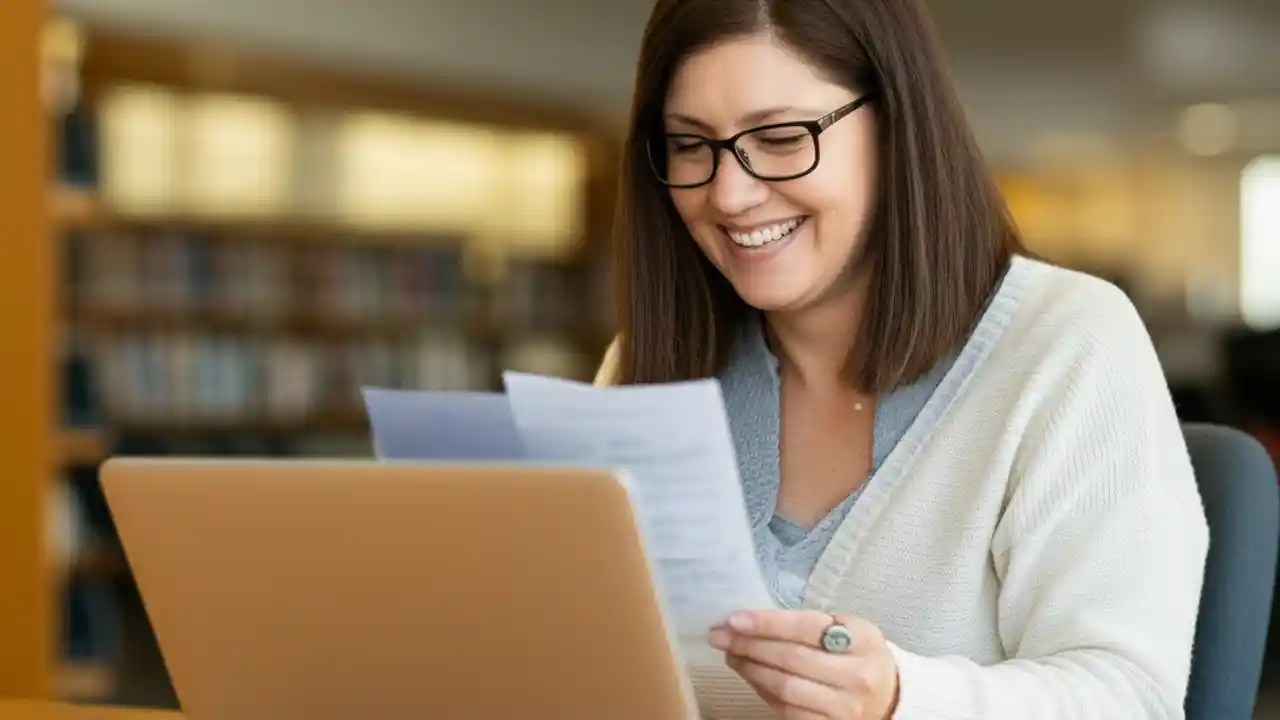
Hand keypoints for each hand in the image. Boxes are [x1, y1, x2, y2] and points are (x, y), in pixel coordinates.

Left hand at [709, 609, 898, 719]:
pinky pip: (787, 710)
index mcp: (863, 640)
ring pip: (785, 688)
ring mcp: (844, 707)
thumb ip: (807, 624)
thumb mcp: (847, 628)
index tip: (735, 618)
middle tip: (720, 635)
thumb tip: (750, 619)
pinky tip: (750, 675)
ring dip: (750, 669)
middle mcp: (857, 675)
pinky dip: (762, 691)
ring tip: (731, 653)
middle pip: (792, 659)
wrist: (889, 697)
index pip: (808, 628)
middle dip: (750, 645)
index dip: (768, 623)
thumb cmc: (857, 654)